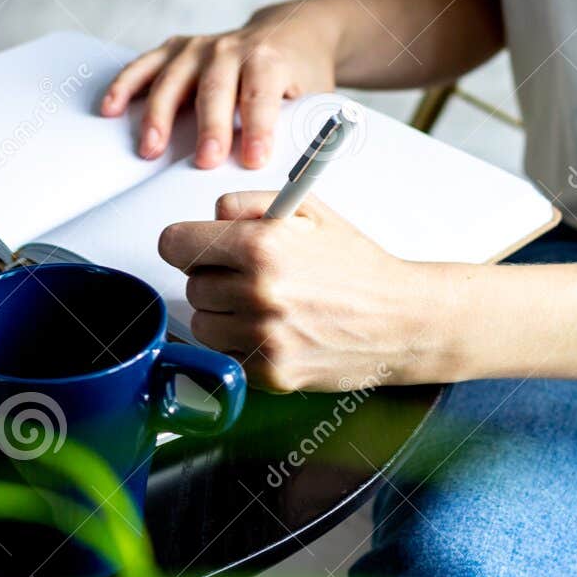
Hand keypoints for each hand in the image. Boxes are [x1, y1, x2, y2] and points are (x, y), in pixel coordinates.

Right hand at [100, 1, 340, 168]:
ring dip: (160, 115)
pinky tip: (109, 109)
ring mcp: (200, 46)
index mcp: (269, 58)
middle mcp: (231, 47)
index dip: (258, 128)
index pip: (261, 95)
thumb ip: (295, 129)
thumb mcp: (313, 98)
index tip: (254, 160)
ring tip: (150, 150)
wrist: (291, 33)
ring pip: (174, 79)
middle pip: (215, 89)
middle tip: (204, 161)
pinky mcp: (177, 48)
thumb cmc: (299, 76)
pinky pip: (145, 66)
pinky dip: (125, 86)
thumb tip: (284, 176)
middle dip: (209, 127)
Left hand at [157, 191, 446, 390]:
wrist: (402, 319)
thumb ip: (250, 203)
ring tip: (263, 306)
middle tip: (251, 277)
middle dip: (214, 280)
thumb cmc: (358, 265)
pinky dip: (242, 346)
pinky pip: (226, 357)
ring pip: (202, 326)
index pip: (174, 245)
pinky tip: (275, 332)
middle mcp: (258, 293)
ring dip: (223, 316)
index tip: (197, 249)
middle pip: (191, 287)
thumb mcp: (310, 210)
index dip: (186, 244)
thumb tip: (210, 216)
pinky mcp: (270, 373)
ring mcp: (263, 337)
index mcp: (261, 246)